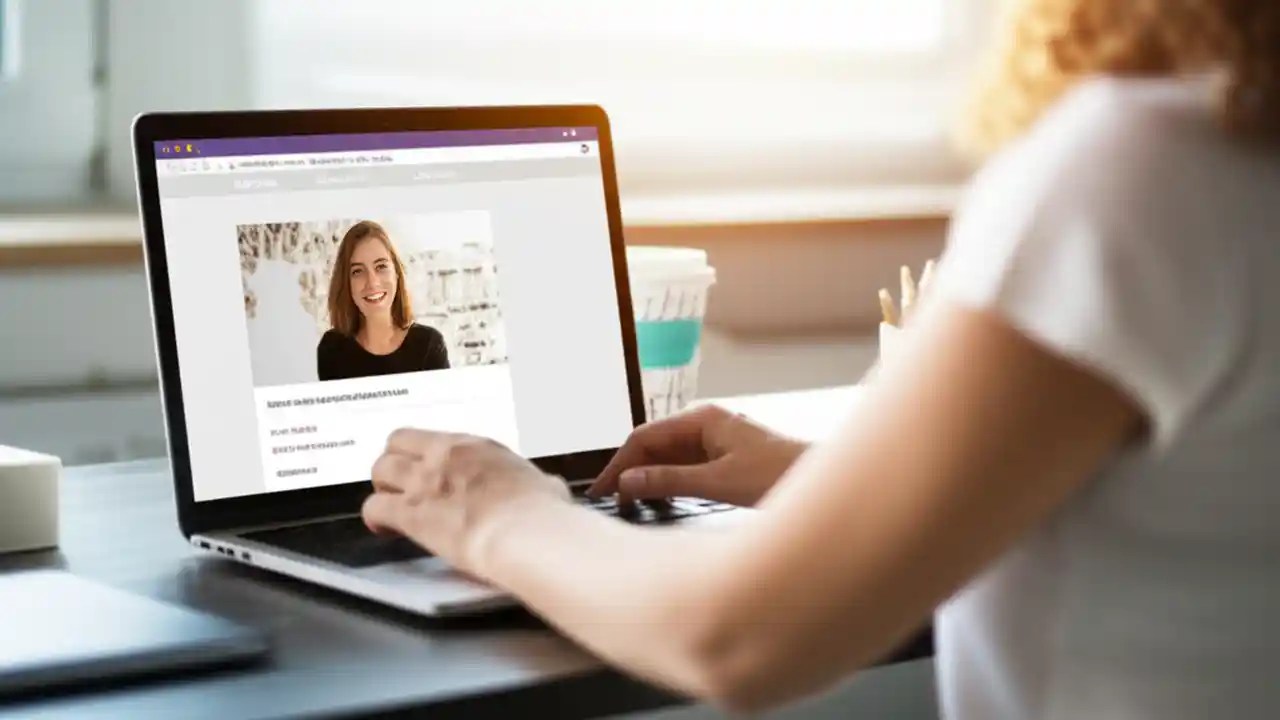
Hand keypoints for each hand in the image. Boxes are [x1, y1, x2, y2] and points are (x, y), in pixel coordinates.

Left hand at [362, 429, 569, 577]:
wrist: (526, 532)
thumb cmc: (541, 512)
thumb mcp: (543, 484)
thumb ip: (531, 483)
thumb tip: (546, 489)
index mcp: (476, 446)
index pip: (432, 437)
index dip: (422, 453)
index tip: (426, 468)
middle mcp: (443, 456)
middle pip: (396, 444)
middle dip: (394, 463)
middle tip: (398, 484)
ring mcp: (424, 482)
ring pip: (379, 470)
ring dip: (382, 488)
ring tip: (389, 505)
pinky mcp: (411, 513)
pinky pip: (375, 508)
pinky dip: (375, 519)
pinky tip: (383, 529)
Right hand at [588, 404, 807, 506]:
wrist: (825, 484)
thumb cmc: (780, 475)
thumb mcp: (719, 481)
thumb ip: (670, 480)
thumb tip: (628, 482)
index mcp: (702, 419)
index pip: (645, 437)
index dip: (619, 464)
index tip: (602, 490)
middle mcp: (706, 424)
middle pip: (654, 446)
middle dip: (631, 471)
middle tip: (611, 503)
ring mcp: (716, 441)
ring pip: (668, 458)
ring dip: (649, 479)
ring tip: (629, 506)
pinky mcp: (725, 460)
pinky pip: (685, 468)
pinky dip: (669, 483)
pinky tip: (660, 501)